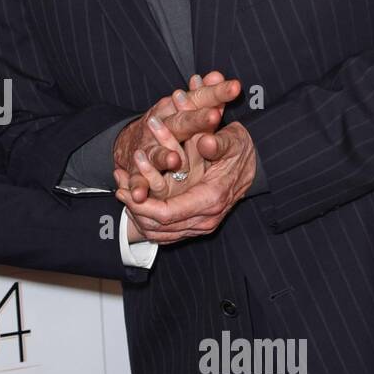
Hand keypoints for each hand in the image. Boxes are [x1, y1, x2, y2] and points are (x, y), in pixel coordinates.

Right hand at [114, 71, 241, 176]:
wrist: (131, 140)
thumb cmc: (169, 123)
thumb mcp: (187, 107)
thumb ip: (206, 95)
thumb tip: (218, 74)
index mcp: (176, 108)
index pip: (200, 98)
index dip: (217, 93)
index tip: (235, 88)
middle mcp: (160, 124)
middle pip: (181, 123)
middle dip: (197, 120)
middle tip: (214, 116)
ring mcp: (147, 148)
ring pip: (156, 152)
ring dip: (163, 155)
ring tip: (173, 159)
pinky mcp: (136, 170)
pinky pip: (137, 180)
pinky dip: (136, 186)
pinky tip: (137, 194)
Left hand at [115, 122, 256, 243]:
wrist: (256, 164)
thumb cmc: (239, 148)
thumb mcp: (232, 140)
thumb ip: (217, 142)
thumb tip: (205, 143)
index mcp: (211, 199)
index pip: (167, 213)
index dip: (141, 204)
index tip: (123, 189)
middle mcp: (207, 218)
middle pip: (160, 226)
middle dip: (135, 208)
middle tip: (117, 187)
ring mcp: (203, 225)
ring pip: (161, 233)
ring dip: (138, 215)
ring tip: (122, 191)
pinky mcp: (199, 225)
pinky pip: (168, 233)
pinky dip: (149, 220)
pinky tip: (136, 202)